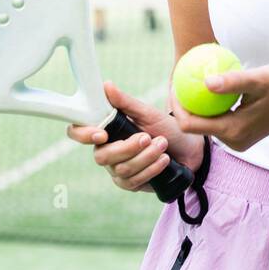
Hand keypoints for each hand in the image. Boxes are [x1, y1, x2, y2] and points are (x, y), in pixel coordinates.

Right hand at [66, 81, 205, 192]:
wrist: (189, 149)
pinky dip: (151, 169)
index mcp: (106, 130)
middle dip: (128, 148)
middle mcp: (107, 151)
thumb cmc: (166, 128)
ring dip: (146, 156)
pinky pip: (133, 180)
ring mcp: (117, 169)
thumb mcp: (148, 113)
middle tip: (148, 137)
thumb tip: (105, 85)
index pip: (79, 132)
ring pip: (121, 169)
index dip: (83, 134)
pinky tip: (164, 160)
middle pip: (102, 156)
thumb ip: (125, 102)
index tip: (102, 134)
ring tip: (163, 145)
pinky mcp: (130, 183)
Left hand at [172, 64, 268, 152]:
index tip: (174, 84)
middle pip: (195, 126)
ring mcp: (239, 140)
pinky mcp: (243, 135)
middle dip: (184, 104)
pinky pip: (219, 121)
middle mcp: (234, 140)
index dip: (176, 106)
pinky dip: (211, 107)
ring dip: (197, 105)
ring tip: (189, 81)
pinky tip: (208, 87)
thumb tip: (206, 82)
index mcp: (233, 131)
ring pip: (207, 124)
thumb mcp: (259, 79)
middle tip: (179, 79)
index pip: (190, 124)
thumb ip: (232, 82)